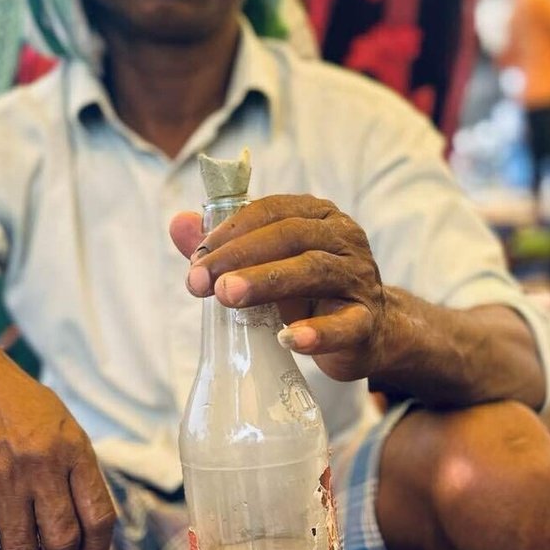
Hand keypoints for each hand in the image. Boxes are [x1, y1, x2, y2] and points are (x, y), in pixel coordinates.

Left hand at [169, 195, 387, 381]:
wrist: (370, 331)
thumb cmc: (310, 292)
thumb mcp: (268, 266)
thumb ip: (225, 247)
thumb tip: (179, 224)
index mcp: (319, 216)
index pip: (272, 211)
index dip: (230, 231)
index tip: (195, 259)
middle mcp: (343, 239)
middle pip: (291, 236)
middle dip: (240, 256)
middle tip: (201, 281)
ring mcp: (359, 279)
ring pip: (315, 271)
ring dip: (268, 282)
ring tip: (229, 297)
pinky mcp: (367, 322)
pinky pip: (345, 325)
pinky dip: (316, 332)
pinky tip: (288, 339)